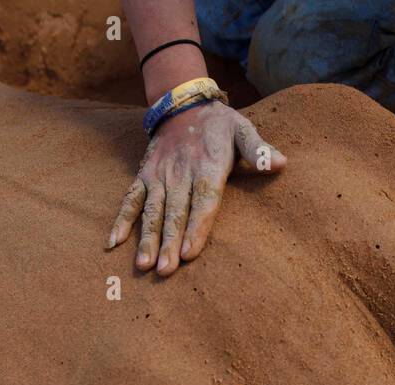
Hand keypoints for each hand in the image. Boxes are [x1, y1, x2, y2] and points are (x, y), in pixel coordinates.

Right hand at [107, 100, 285, 275]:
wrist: (183, 103)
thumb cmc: (219, 125)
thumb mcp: (243, 130)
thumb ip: (259, 150)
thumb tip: (280, 164)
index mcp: (207, 167)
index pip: (203, 202)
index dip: (197, 227)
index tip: (190, 252)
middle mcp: (180, 174)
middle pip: (175, 213)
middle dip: (169, 243)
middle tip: (166, 270)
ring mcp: (159, 177)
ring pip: (152, 211)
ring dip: (147, 239)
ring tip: (144, 265)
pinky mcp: (144, 176)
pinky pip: (131, 199)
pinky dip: (122, 219)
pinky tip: (114, 242)